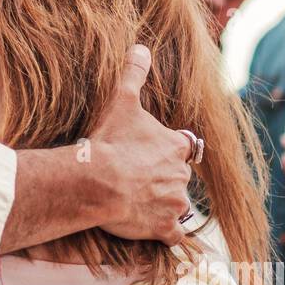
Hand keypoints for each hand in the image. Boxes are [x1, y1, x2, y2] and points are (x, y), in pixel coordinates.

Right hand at [88, 45, 194, 244]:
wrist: (99, 181)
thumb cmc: (110, 141)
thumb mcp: (121, 101)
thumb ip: (133, 74)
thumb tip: (141, 47)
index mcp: (175, 146)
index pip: (185, 147)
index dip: (172, 150)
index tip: (156, 153)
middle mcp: (181, 174)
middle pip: (179, 176)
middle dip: (164, 178)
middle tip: (137, 178)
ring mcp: (175, 203)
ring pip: (176, 205)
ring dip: (163, 205)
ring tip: (139, 204)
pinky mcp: (164, 228)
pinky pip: (173, 236)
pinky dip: (167, 236)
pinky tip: (157, 235)